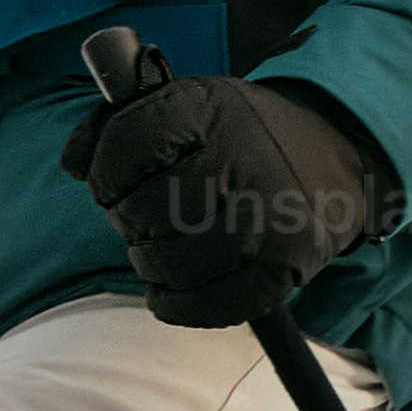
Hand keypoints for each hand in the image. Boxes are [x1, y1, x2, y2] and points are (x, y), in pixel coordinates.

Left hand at [66, 35, 397, 326]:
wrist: (337, 156)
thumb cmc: (243, 135)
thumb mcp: (188, 105)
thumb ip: (119, 126)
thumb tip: (74, 162)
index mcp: (210, 109)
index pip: (128, 144)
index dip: (106, 173)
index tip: (111, 183)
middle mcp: (241, 160)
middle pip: (144, 209)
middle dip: (128, 221)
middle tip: (141, 219)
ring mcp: (267, 217)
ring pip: (171, 261)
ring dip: (150, 263)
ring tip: (159, 250)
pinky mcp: (285, 265)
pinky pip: (212, 304)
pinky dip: (178, 305)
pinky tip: (170, 291)